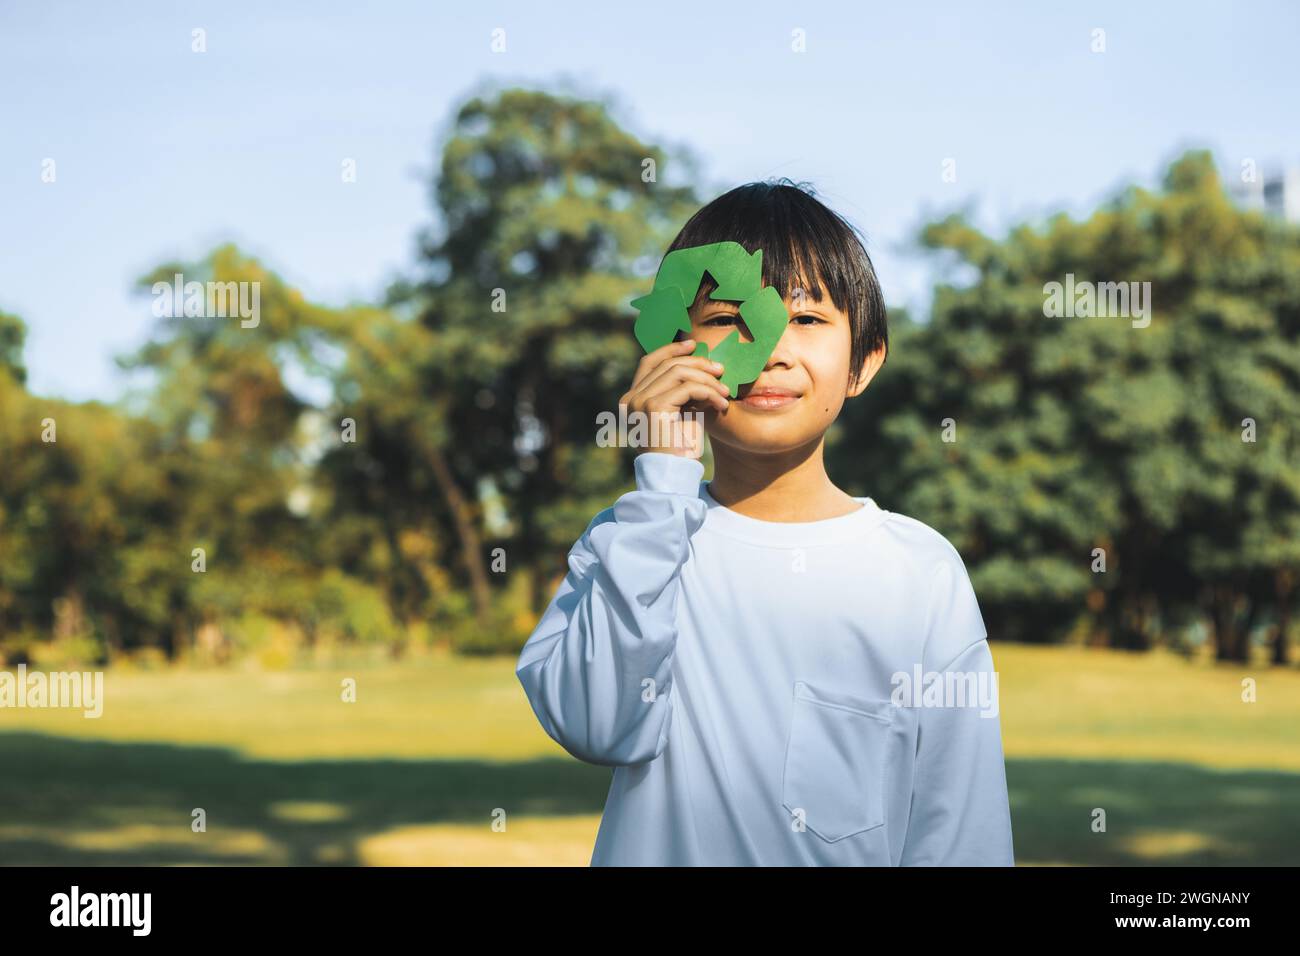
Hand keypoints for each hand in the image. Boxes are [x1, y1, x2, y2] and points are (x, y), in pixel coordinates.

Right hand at [619, 339, 727, 458]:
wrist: (672, 476)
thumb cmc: (679, 449)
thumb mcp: (680, 413)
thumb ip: (682, 391)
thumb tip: (701, 366)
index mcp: (631, 399)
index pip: (649, 362)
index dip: (671, 349)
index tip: (694, 344)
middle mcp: (631, 398)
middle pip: (668, 365)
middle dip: (699, 364)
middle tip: (721, 371)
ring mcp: (640, 402)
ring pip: (680, 373)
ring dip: (708, 380)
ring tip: (725, 394)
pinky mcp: (654, 408)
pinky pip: (688, 388)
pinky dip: (709, 393)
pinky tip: (721, 405)